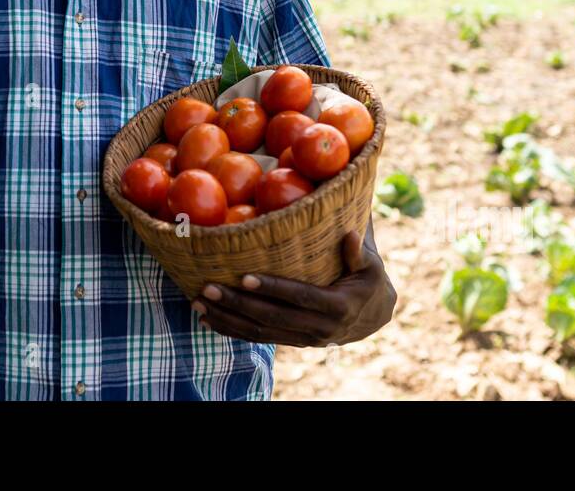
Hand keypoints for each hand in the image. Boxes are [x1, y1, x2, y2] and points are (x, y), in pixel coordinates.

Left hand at [192, 219, 395, 346]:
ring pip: (260, 332)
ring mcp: (303, 338)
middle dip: (238, 304)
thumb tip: (351, 233)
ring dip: (228, 319)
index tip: (245, 276)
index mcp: (338, 306)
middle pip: (272, 317)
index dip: (272, 288)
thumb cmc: (369, 279)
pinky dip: (232, 330)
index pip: (300, 297)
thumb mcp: (371, 265)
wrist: (374, 315)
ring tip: (200, 303)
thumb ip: (359, 252)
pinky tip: (208, 320)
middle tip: (209, 287)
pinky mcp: (292, 341)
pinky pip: (259, 338)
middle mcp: (318, 328)